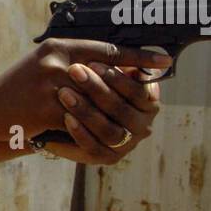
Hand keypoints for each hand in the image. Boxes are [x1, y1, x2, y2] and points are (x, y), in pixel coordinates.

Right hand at [0, 39, 170, 140]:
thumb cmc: (19, 87)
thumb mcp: (46, 65)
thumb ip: (78, 62)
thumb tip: (119, 66)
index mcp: (58, 47)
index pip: (107, 49)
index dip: (138, 55)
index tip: (163, 59)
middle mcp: (55, 63)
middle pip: (106, 75)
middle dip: (132, 84)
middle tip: (157, 91)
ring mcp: (50, 87)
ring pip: (96, 100)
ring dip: (115, 110)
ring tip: (136, 115)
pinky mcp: (46, 111)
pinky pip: (80, 120)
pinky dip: (92, 127)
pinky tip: (107, 132)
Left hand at [44, 62, 160, 163]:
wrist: (62, 114)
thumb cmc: (89, 86)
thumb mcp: (103, 72)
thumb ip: (116, 63)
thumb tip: (134, 52)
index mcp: (148, 103)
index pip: (138, 91)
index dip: (117, 78)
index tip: (93, 62)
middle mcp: (142, 126)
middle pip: (122, 110)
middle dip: (97, 90)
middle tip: (74, 71)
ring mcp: (126, 145)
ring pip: (110, 131)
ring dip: (87, 111)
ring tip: (63, 93)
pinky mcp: (106, 158)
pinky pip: (94, 148)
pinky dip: (80, 133)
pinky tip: (65, 118)